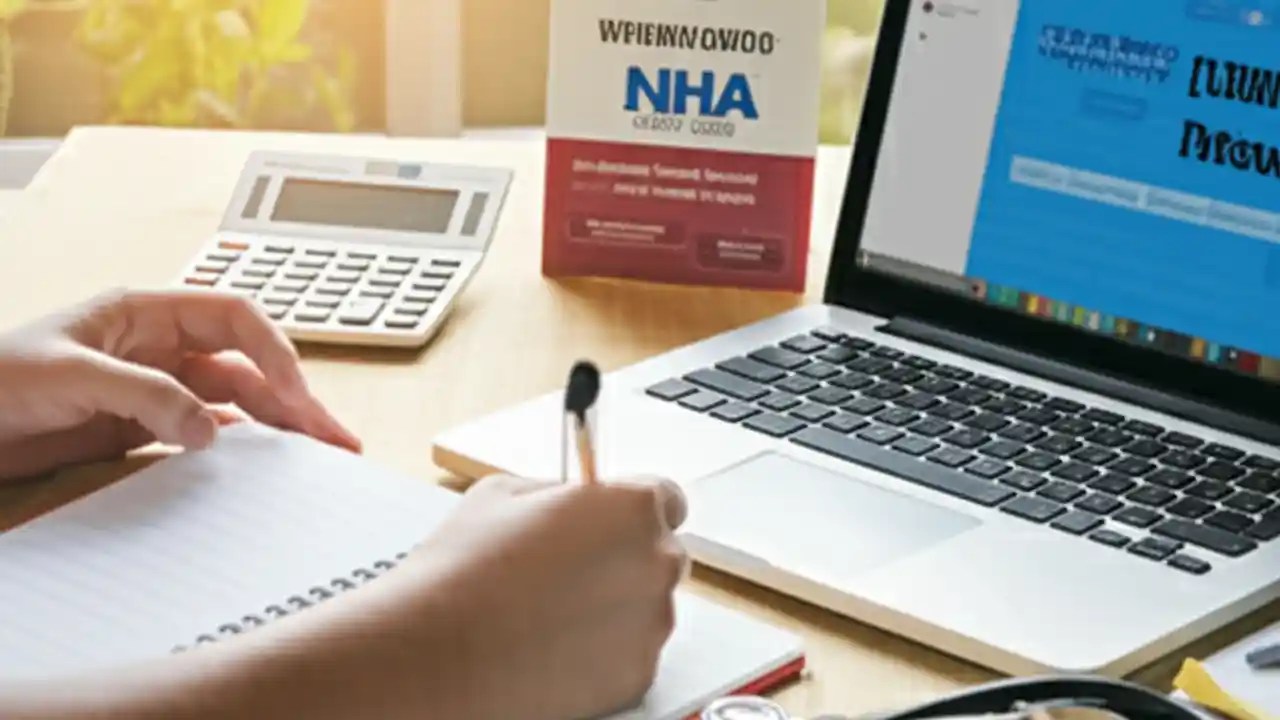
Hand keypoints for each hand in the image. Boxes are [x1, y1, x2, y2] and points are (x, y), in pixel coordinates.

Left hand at [0, 290, 359, 480]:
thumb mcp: (70, 376)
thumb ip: (146, 396)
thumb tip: (212, 427)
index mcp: (148, 312)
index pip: (235, 318)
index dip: (274, 351)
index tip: (294, 391)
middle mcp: (162, 346)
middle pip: (248, 365)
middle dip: (294, 397)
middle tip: (332, 435)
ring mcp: (157, 387)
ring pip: (237, 401)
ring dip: (278, 425)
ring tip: (317, 454)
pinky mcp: (145, 426)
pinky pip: (208, 430)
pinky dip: (240, 446)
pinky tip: (265, 463)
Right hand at [403, 475, 689, 719]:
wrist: (437, 654)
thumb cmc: (464, 573)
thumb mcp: (505, 493)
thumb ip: (560, 493)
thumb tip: (574, 501)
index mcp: (632, 508)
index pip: (667, 499)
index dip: (632, 509)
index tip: (613, 520)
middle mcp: (656, 564)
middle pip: (659, 554)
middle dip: (623, 558)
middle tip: (569, 570)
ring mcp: (650, 624)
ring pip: (646, 606)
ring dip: (614, 605)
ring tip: (552, 611)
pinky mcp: (636, 676)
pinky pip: (632, 652)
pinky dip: (604, 650)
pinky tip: (555, 644)